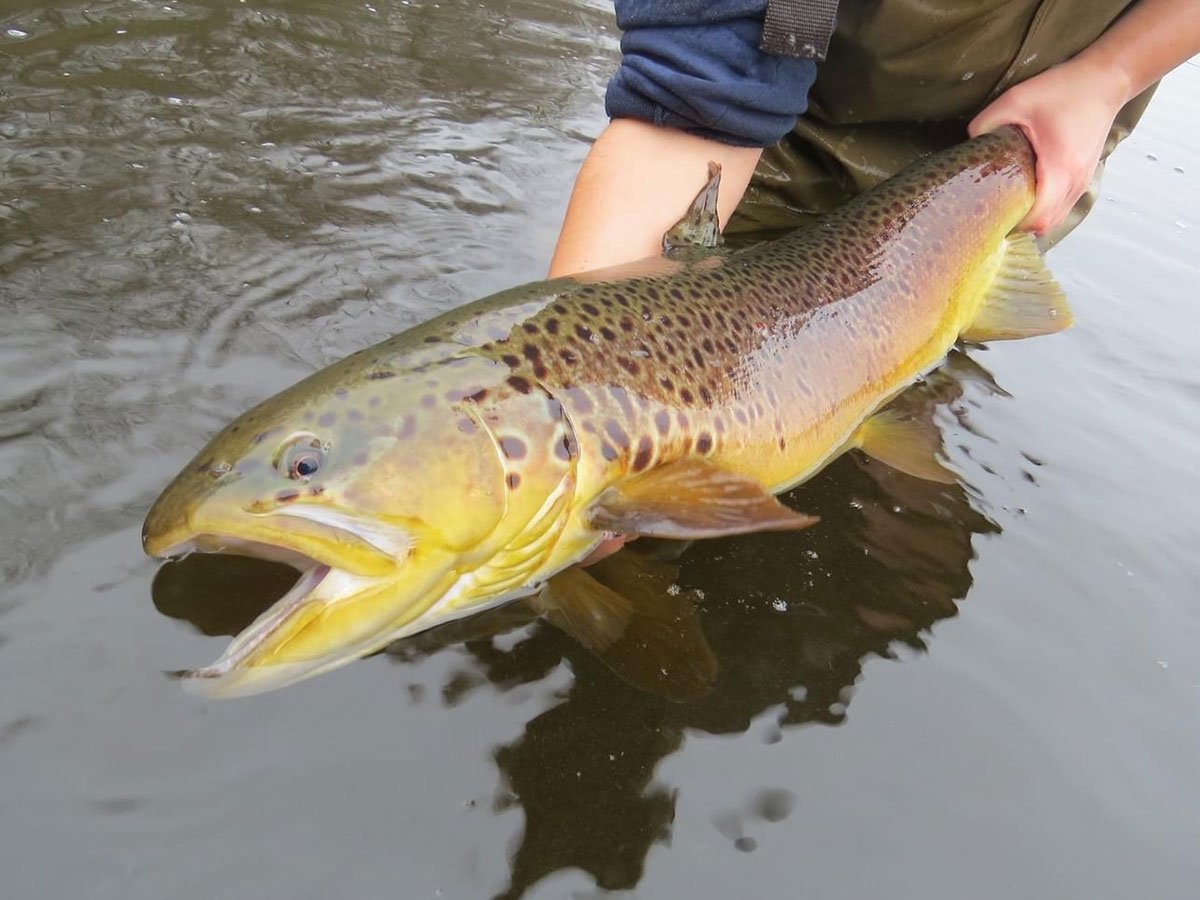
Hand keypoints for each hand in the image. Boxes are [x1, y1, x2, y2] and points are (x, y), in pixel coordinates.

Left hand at [969, 58, 1130, 234]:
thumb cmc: (1064, 89)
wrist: (1105, 80)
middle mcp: (1076, 182)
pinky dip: (1043, 209)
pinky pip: (1061, 207)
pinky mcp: (1082, 179)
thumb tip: (970, 145)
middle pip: (1045, 225)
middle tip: (992, 212)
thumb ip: (986, 124)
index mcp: (1061, 167)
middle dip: (1017, 225)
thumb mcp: (1016, 100)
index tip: (990, 214)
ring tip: (1006, 205)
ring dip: (1031, 218)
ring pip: (1055, 219)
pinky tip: (1024, 195)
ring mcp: (1082, 183)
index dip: (1012, 223)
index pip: (1037, 218)